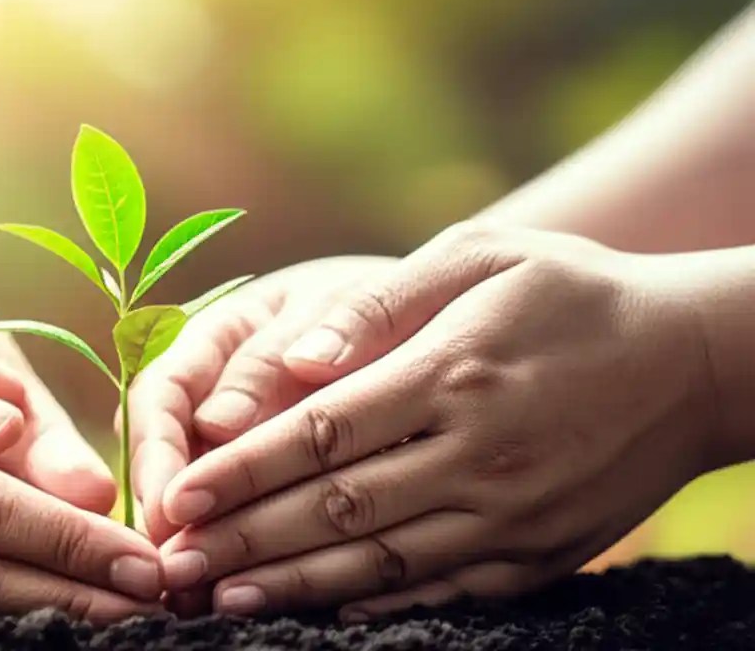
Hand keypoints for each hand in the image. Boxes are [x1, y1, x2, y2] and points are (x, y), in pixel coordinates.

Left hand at [156, 222, 717, 619]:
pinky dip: (375, 602)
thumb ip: (379, 302)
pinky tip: (319, 610)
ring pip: (380, 560)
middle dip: (244, 538)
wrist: (694, 360)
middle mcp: (477, 453)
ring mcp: (510, 514)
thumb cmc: (573, 292)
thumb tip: (295, 359)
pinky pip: (442, 588)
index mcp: (451, 372)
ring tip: (221, 598)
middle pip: (337, 508)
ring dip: (293, 584)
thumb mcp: (481, 257)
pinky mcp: (538, 554)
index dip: (242, 469)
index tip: (178, 493)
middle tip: (173, 560)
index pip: (321, 432)